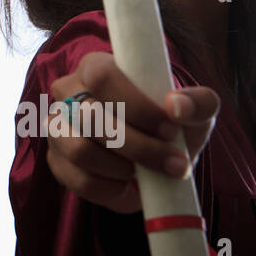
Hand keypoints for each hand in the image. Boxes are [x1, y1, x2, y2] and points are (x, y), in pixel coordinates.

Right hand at [45, 51, 218, 212]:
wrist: (154, 161)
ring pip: (80, 150)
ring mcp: (57, 127)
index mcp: (95, 67)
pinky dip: (110, 188)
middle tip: (173, 163)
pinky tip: (127, 182)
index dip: (137, 106)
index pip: (102, 77)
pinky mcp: (57, 161)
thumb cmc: (170, 127)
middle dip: (138, 146)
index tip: (171, 130)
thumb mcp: (193, 112)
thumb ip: (198, 103)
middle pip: (90, 117)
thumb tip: (177, 107)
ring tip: (146, 171)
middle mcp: (67, 92)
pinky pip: (79, 180)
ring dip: (122, 167)